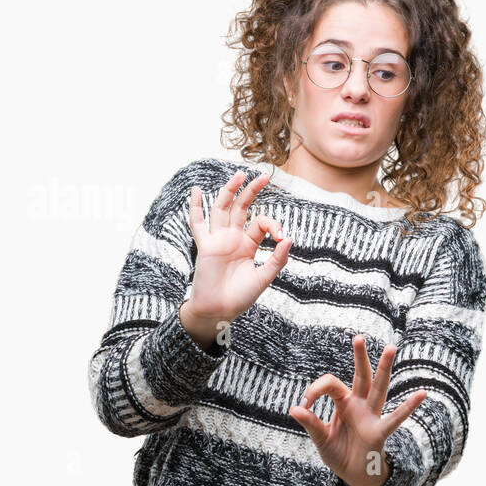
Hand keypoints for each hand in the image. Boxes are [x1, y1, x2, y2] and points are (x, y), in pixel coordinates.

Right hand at [181, 171, 290, 345]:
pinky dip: (196, 207)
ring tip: (239, 174)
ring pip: (222, 209)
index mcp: (248, 244)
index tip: (280, 237)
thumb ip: (277, 258)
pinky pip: (198, 224)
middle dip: (252, 191)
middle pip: (242, 208)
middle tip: (264, 176)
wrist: (219, 311)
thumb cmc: (241, 296)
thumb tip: (289, 237)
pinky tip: (197, 191)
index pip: (260, 223)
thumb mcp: (264, 277)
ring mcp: (218, 240)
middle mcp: (233, 238)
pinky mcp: (205, 246)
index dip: (272, 224)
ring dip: (229, 191)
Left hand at [289, 334, 427, 485]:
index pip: (331, 384)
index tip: (305, 404)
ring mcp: (372, 416)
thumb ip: (310, 423)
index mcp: (343, 403)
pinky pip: (396, 418)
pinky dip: (408, 406)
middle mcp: (359, 404)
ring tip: (390, 348)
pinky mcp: (379, 431)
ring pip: (379, 388)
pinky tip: (421, 394)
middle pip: (361, 375)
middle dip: (360, 357)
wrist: (353, 474)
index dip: (315, 389)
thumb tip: (294, 408)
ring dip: (383, 368)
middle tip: (358, 337)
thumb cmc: (339, 453)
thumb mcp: (320, 438)